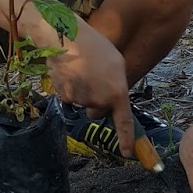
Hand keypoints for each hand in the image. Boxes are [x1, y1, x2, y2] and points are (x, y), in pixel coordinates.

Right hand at [46, 21, 134, 157]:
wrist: (66, 38)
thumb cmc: (96, 46)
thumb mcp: (117, 63)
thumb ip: (117, 86)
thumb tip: (109, 100)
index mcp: (117, 93)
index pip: (124, 123)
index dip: (126, 140)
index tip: (128, 154)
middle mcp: (99, 102)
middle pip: (98, 110)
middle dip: (96, 101)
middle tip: (94, 77)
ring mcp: (81, 101)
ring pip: (83, 103)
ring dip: (83, 91)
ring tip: (81, 67)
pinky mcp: (64, 97)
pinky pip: (70, 97)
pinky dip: (69, 88)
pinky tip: (69, 71)